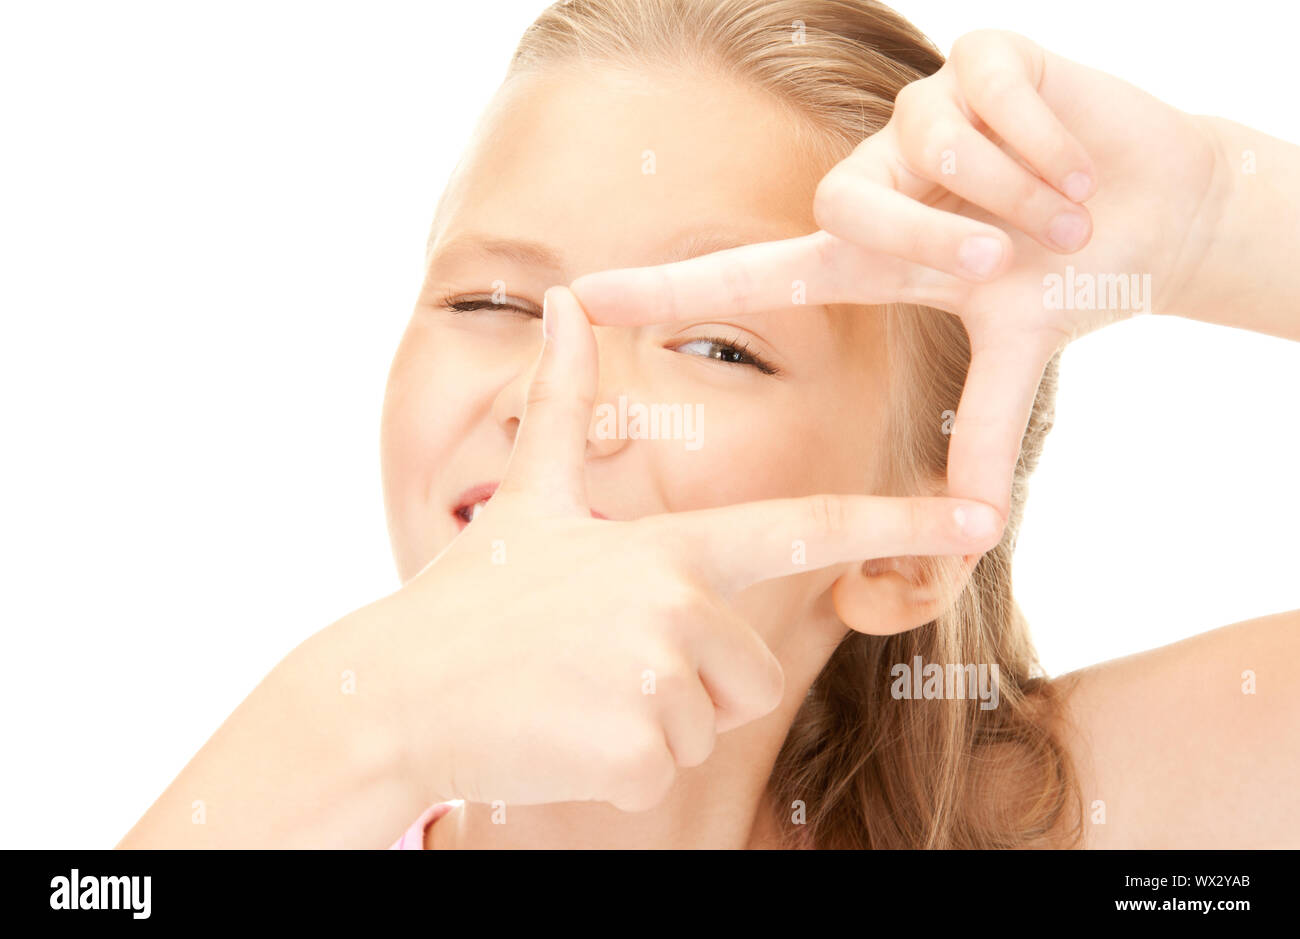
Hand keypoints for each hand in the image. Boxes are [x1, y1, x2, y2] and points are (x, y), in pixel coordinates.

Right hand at [340, 286, 1004, 812]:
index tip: (983, 520)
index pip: (804, 529)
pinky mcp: (637, 754)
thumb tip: (555, 300)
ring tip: (571, 695)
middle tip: (598, 665)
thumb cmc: (468, 597)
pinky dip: (615, 769)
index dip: (899, 523)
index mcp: (666, 545)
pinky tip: (559, 737)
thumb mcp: (523, 501)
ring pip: (703, 724)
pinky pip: (660, 772)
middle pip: (751, 670)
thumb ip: (560, 405)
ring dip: (645, 723)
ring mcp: (660, 681)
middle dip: (690, 679)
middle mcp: (677, 605)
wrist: (394, 693)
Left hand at [569, 29, 1230, 516]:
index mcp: (866, 255)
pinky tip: (1078, 159)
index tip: (586, 298)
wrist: (1157, 211)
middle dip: (944, 241)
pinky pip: (994, 93)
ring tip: (1065, 209)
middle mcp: (876, 182)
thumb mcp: (1018, 353)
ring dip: (1019, 192)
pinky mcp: (976, 57)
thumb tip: (981, 533)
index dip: (669, 292)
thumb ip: (983, 433)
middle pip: (855, 210)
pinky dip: (1050, 138)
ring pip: (937, 147)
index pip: (750, 275)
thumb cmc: (1069, 281)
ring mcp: (920, 117)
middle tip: (1017, 259)